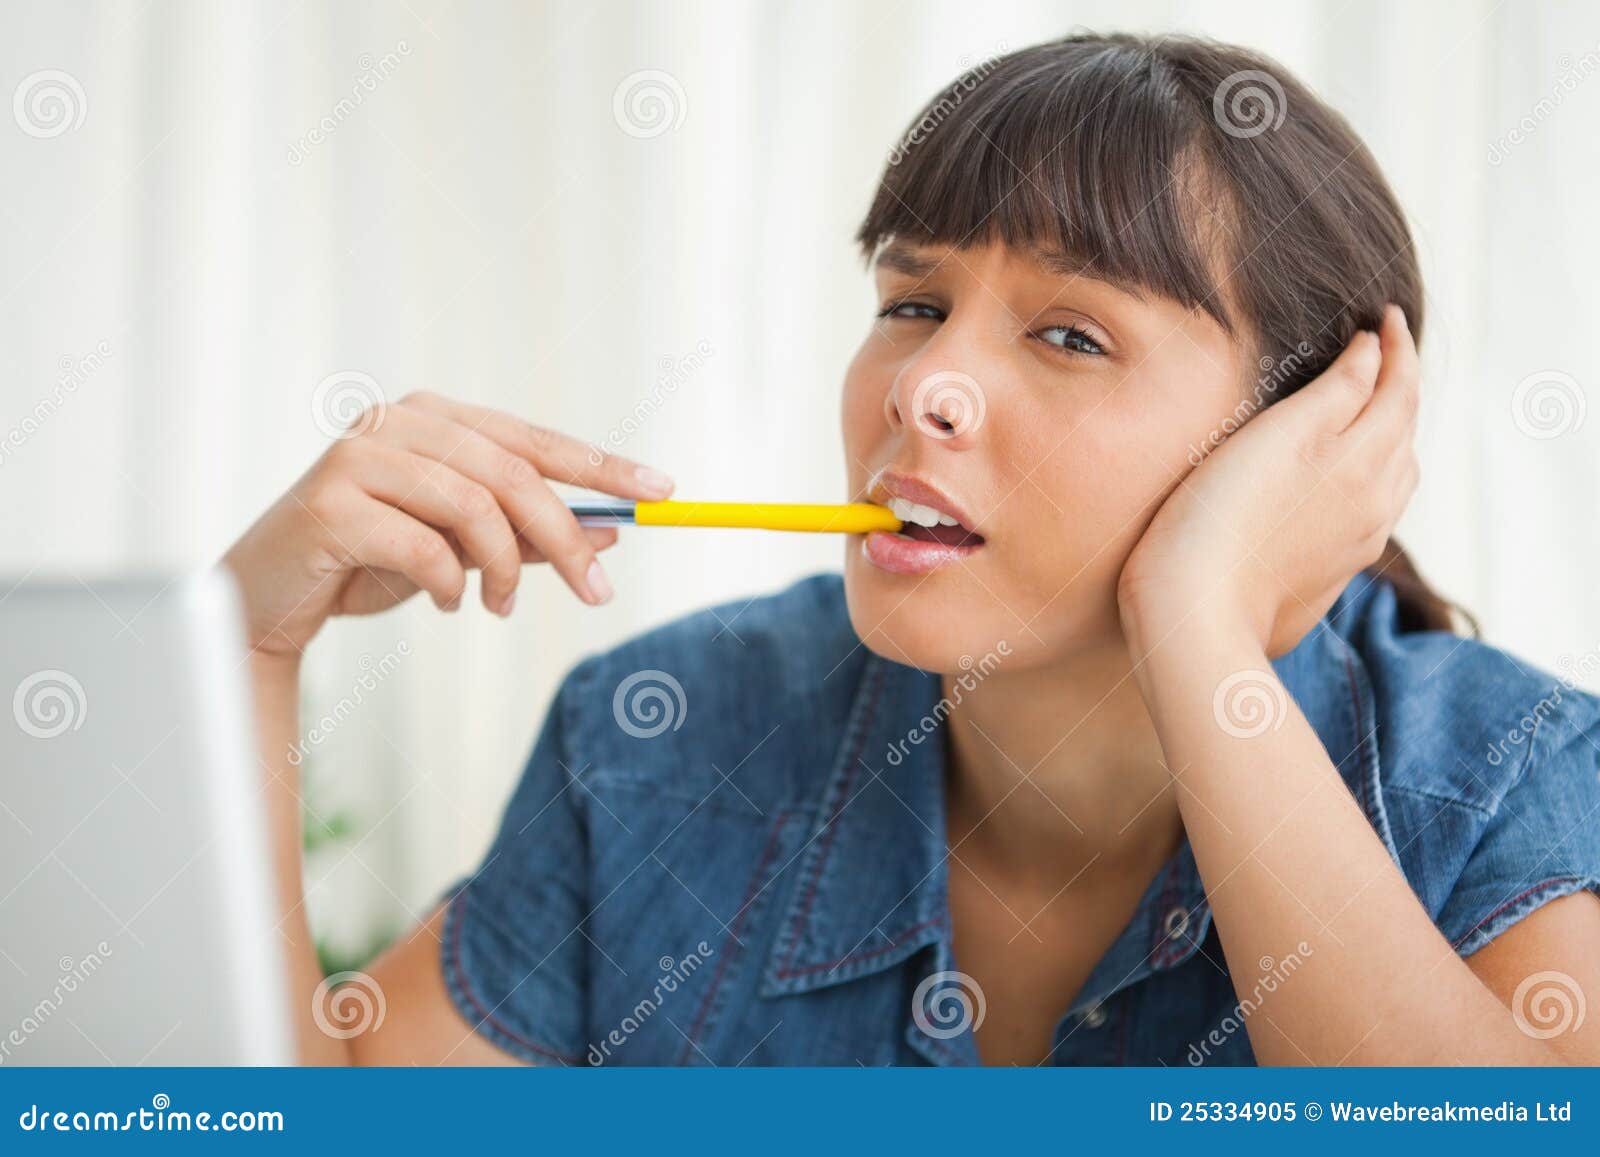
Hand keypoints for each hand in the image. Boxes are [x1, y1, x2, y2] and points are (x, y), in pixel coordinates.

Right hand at [222, 391, 673, 659]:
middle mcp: (397, 421)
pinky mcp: (331, 503)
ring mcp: (359, 456)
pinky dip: (452, 584)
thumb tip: (612, 533)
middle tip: (598, 592)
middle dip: (566, 537)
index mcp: (435, 416)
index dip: (603, 466)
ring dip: (506, 569)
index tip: (664, 493)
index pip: (535, 438)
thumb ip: (528, 534)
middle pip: (513, 473)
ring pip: (474, 507)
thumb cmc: (371, 562)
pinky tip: (450, 602)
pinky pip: (424, 547)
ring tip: (500, 605)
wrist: (272, 598)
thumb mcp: (462, 547)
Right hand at [1117, 305, 1419, 658]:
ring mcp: (1354, 545)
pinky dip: (1369, 476)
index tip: (1387, 315)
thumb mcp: (1281, 435)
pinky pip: (1369, 512)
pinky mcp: (1327, 575)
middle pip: (1404, 433)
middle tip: (1381, 352)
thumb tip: (1374, 349)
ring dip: (1388, 434)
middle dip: (1398, 387)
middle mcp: (1375, 505)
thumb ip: (1337, 388)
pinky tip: (1339, 479)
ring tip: (1369, 409)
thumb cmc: (1222, 519)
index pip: (1401, 389)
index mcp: (1366, 461)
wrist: (1194, 616)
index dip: (1398, 347)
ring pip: (1394, 477)